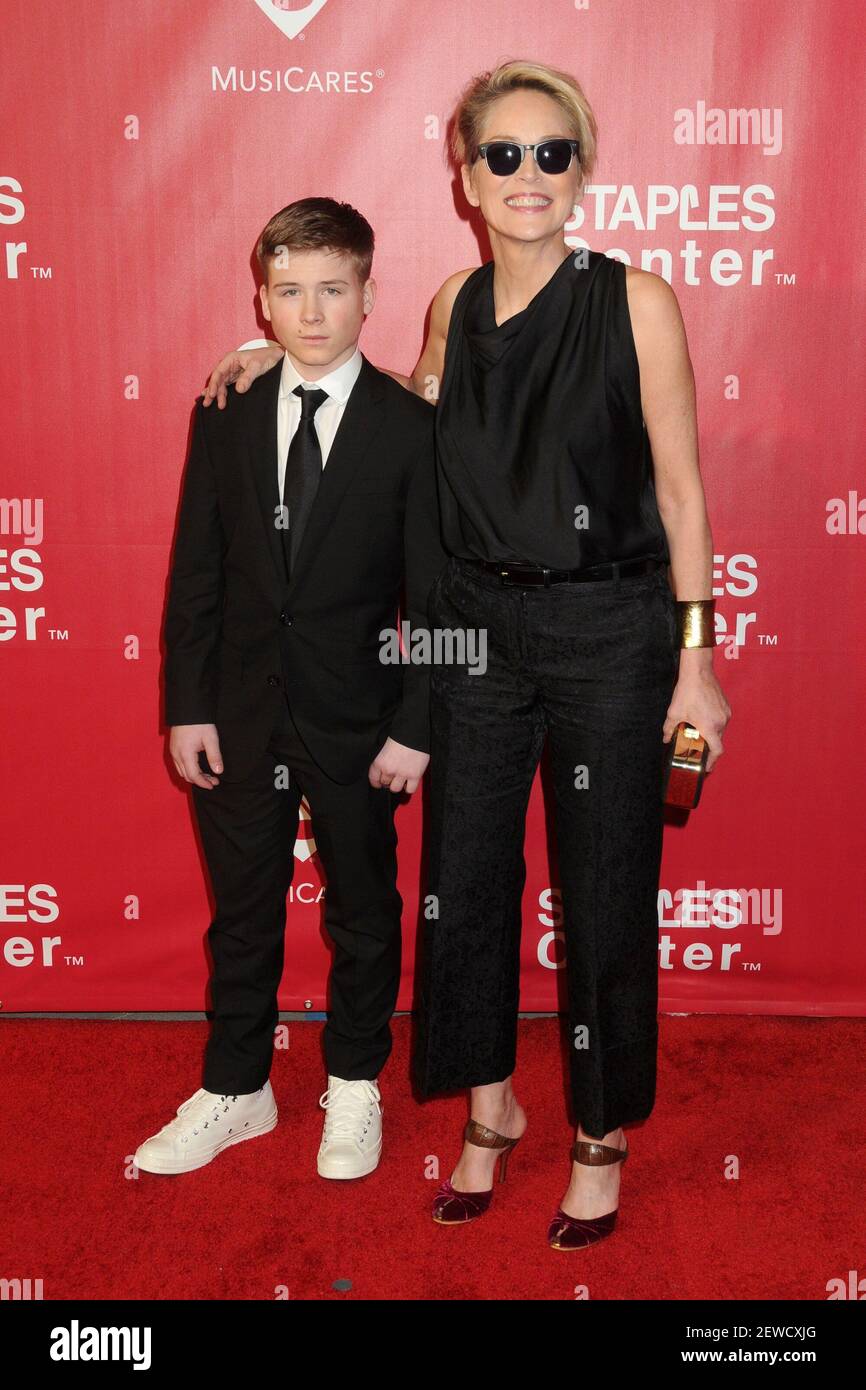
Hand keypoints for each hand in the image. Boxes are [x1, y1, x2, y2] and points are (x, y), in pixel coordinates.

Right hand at [170, 724, 223, 788]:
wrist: (188, 707)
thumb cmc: (200, 722)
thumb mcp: (211, 739)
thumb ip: (214, 756)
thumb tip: (218, 772)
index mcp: (185, 754)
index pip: (193, 775)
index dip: (203, 783)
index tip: (213, 785)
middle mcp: (176, 754)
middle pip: (187, 775)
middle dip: (200, 780)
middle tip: (214, 780)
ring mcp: (173, 751)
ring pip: (182, 770)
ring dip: (194, 775)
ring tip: (208, 775)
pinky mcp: (174, 747)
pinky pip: (179, 764)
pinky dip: (189, 769)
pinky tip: (199, 766)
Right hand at [203, 344, 282, 408]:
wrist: (275, 358)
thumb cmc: (266, 358)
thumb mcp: (257, 366)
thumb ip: (247, 377)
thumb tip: (239, 390)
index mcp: (231, 359)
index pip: (218, 373)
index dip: (213, 384)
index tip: (212, 394)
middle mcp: (229, 365)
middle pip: (217, 380)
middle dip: (212, 391)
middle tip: (207, 403)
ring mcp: (232, 372)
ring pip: (221, 384)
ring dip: (216, 394)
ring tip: (210, 404)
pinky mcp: (237, 378)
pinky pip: (226, 386)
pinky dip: (221, 392)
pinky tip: (215, 399)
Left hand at [368, 738, 429, 793]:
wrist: (414, 732)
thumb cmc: (399, 735)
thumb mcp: (383, 746)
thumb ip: (382, 759)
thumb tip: (382, 769)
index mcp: (379, 762)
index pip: (373, 779)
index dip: (376, 782)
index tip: (378, 783)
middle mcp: (389, 770)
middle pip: (385, 783)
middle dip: (388, 781)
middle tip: (393, 777)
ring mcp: (402, 773)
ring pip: (395, 788)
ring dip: (397, 785)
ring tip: (401, 780)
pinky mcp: (414, 775)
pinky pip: (409, 789)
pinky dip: (409, 787)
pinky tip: (409, 782)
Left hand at [662, 652, 730, 771]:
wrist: (698, 671)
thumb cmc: (687, 692)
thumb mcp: (674, 713)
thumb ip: (669, 729)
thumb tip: (666, 738)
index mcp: (709, 727)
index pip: (717, 751)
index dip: (712, 762)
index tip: (706, 767)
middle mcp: (721, 722)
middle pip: (717, 741)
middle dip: (708, 747)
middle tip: (697, 748)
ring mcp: (725, 714)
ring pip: (719, 731)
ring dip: (710, 734)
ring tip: (698, 730)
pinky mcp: (726, 707)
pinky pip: (721, 721)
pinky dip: (713, 724)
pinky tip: (702, 718)